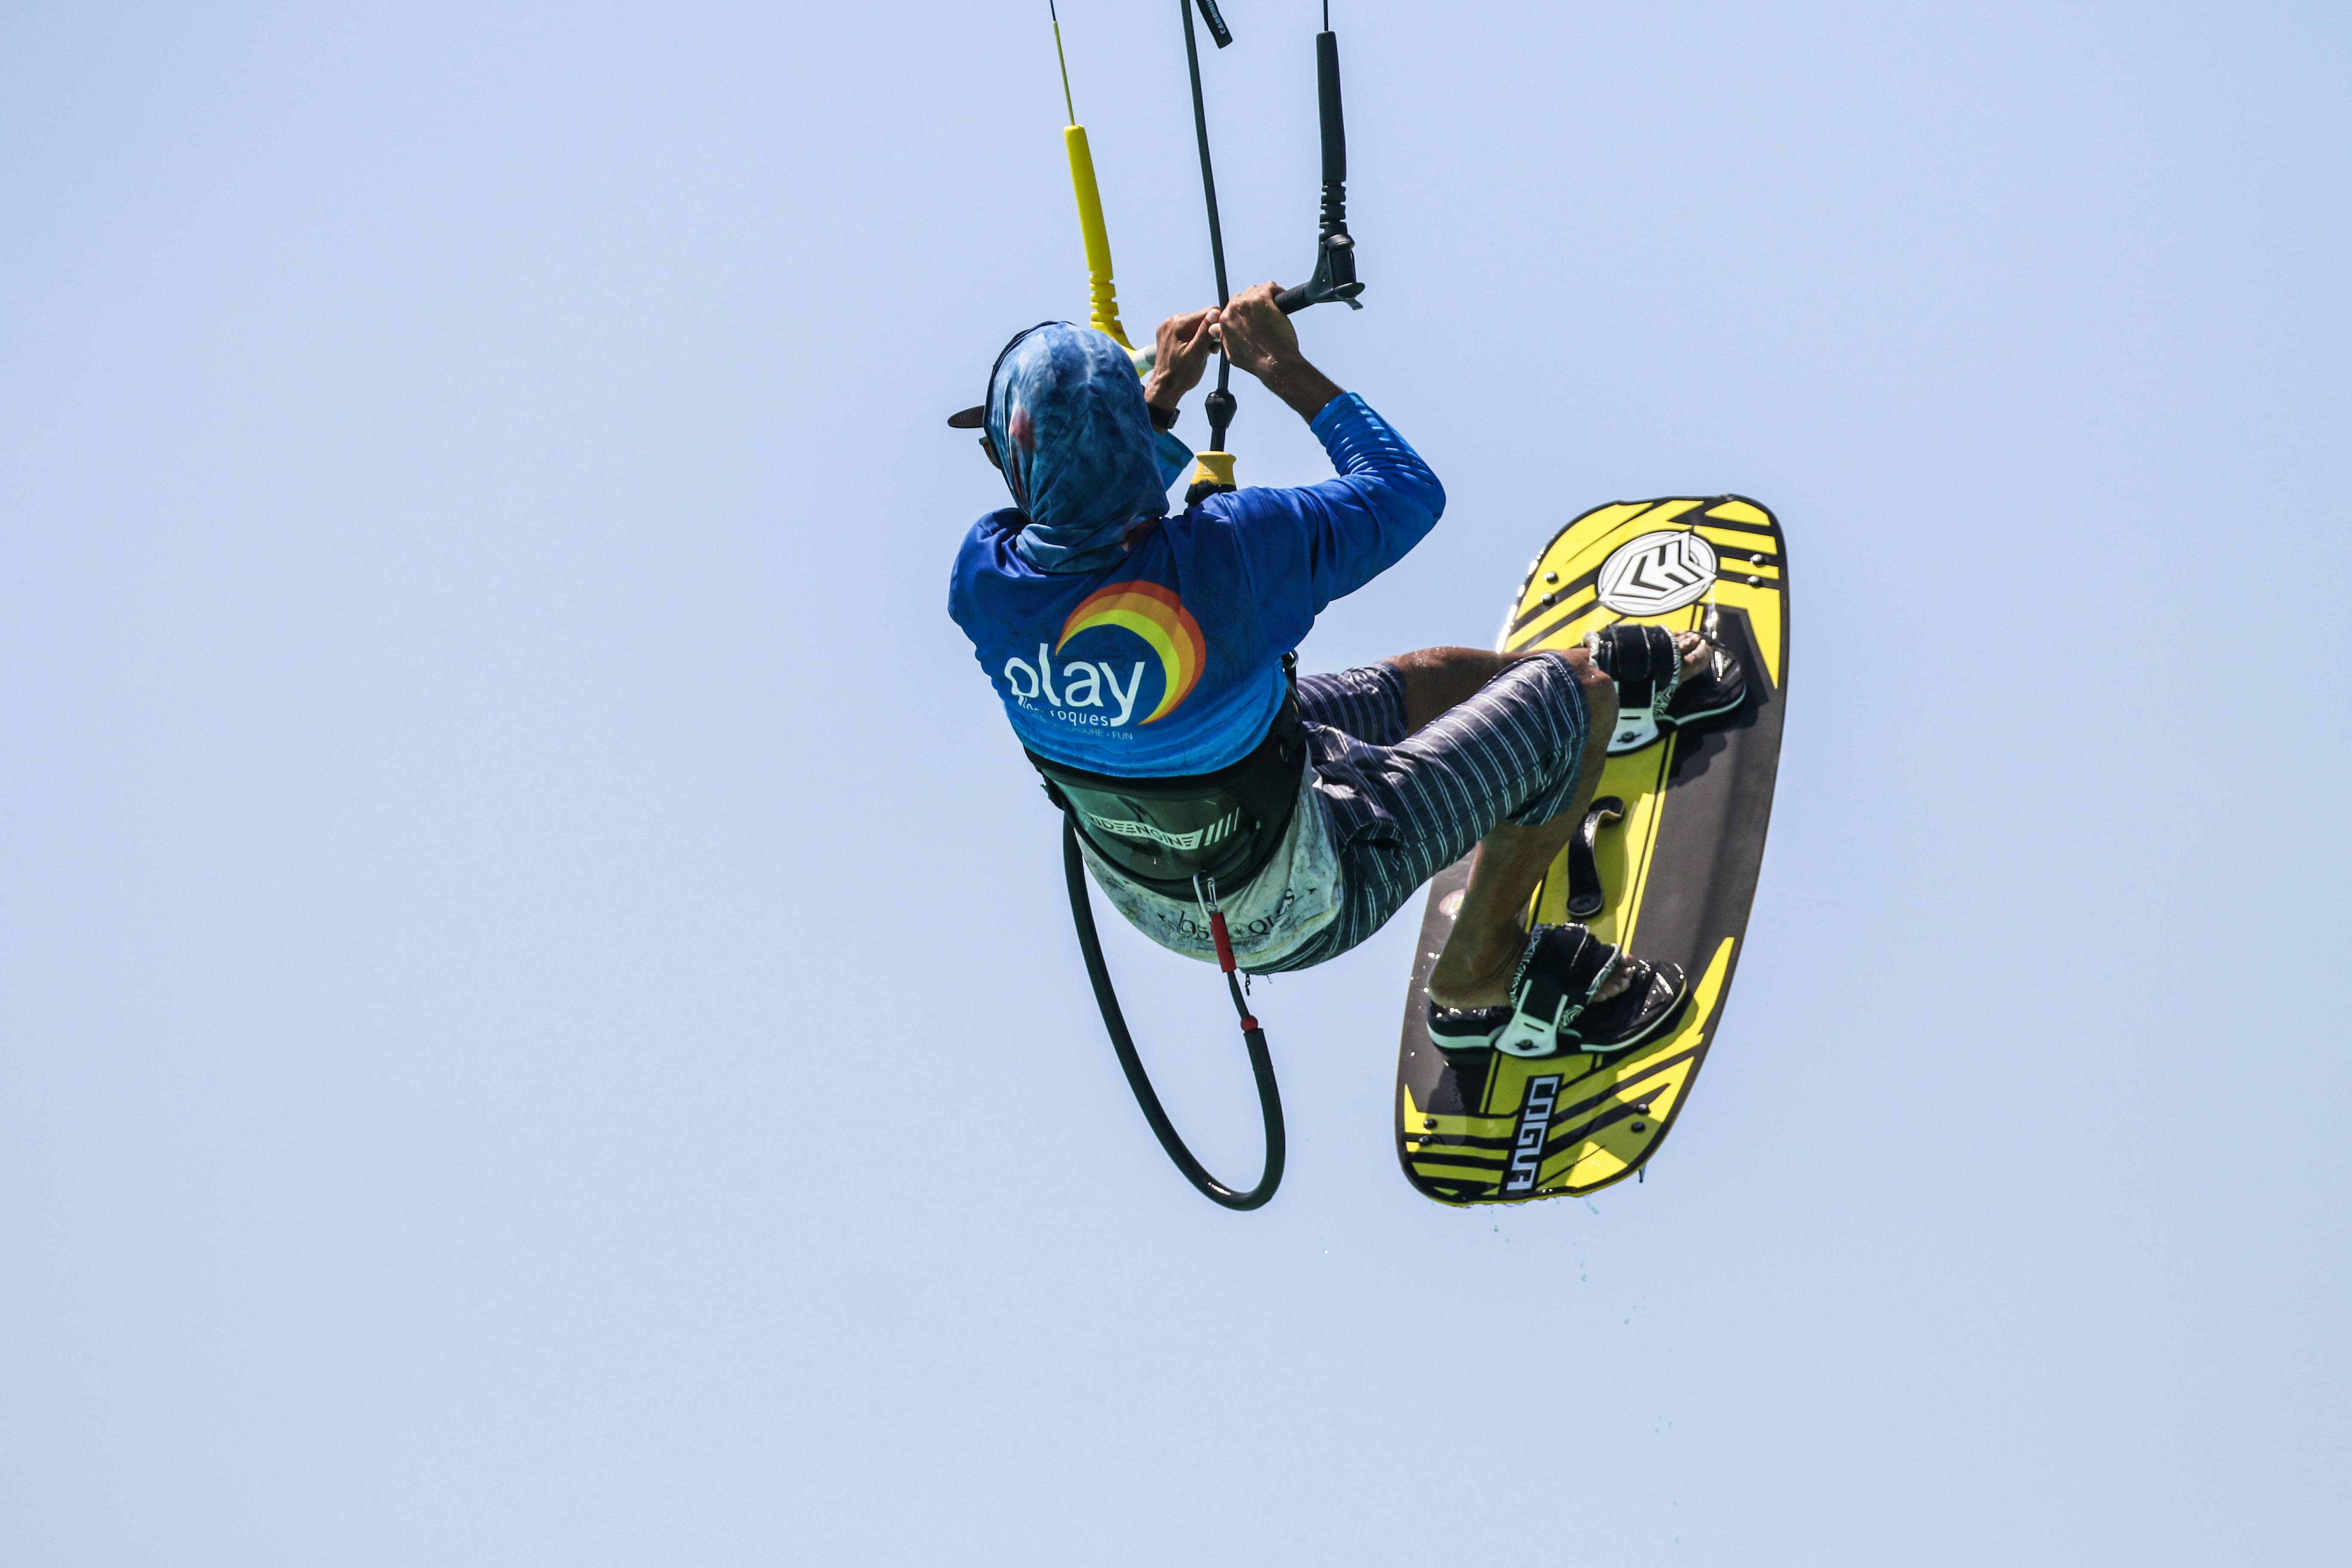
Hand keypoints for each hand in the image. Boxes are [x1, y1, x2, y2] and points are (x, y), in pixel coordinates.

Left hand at [1143, 308, 1216, 409]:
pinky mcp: (1168, 333)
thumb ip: (1205, 332)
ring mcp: (1169, 326)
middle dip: (1209, 333)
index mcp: (1179, 323)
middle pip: (1202, 318)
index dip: (1217, 325)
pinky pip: (1187, 330)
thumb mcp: (1197, 354)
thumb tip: (1215, 312)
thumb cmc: (1181, 375)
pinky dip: (1194, 339)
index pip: (1209, 311)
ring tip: (1200, 353)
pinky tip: (1193, 351)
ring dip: (1202, 337)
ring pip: (1196, 324)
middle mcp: (1172, 321)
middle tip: (1208, 351)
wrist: (1165, 387)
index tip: (1217, 341)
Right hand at [1217, 282, 1343, 419]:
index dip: (1246, 311)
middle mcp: (1233, 309)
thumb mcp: (1232, 352)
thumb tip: (1214, 330)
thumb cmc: (1256, 361)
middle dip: (1255, 302)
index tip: (1257, 316)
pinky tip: (1281, 302)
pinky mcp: (1263, 299)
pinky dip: (1277, 292)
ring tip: (1275, 310)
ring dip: (1266, 297)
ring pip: (1257, 290)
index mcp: (1224, 320)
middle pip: (1244, 296)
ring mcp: (1248, 303)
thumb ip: (1223, 337)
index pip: (1233, 306)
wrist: (1274, 363)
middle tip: (1267, 314)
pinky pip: (1270, 286)